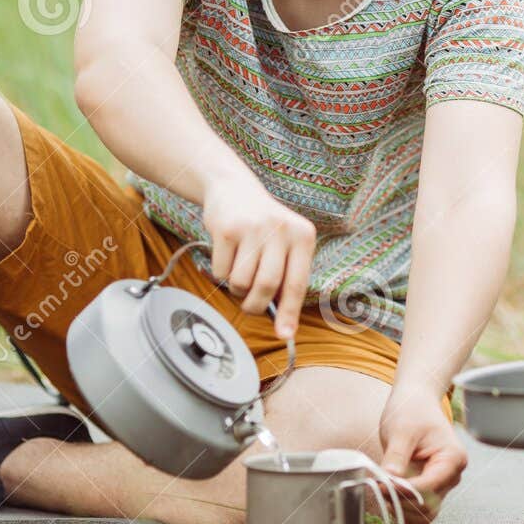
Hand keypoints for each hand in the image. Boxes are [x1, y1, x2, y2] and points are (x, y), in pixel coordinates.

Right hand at [201, 175, 315, 339]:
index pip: (297, 283)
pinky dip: (221, 274)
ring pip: (241, 282)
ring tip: (239, 273)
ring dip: (237, 289)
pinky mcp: (226, 229)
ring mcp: (253, 228)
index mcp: (303, 236)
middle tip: (250, 306)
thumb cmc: (262, 227)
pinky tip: (226, 256)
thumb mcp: (284, 244)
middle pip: (267, 286)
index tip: (285, 335)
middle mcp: (281, 230)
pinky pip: (221, 272)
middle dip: (255, 306)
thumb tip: (282, 323)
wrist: (233, 188)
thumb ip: (286, 277)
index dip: (289, 313)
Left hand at [378, 384, 466, 523]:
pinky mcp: (430, 487)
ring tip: (383, 488)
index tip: (382, 484)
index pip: (429, 487)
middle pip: (428, 505)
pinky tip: (388, 492)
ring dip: (401, 508)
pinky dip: (403, 506)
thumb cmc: (412, 410)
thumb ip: (397, 457)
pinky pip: (418, 507)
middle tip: (379, 486)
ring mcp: (442, 483)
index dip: (404, 490)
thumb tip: (390, 481)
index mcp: (453, 459)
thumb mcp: (401, 430)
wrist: (415, 402)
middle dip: (401, 501)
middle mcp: (452, 475)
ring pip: (424, 513)